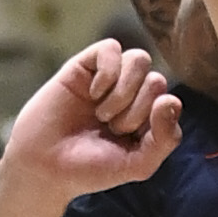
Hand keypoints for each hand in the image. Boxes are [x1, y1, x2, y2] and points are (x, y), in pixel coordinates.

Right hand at [0, 40, 182, 203]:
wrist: (46, 165)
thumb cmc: (90, 168)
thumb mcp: (137, 164)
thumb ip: (164, 139)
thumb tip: (171, 100)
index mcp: (145, 117)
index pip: (169, 101)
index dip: (156, 119)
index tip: (133, 139)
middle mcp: (130, 94)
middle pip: (156, 80)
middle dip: (137, 110)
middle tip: (112, 128)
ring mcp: (108, 77)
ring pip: (139, 59)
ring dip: (124, 91)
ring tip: (102, 113)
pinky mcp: (84, 64)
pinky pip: (111, 48)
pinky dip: (108, 72)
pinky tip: (93, 93)